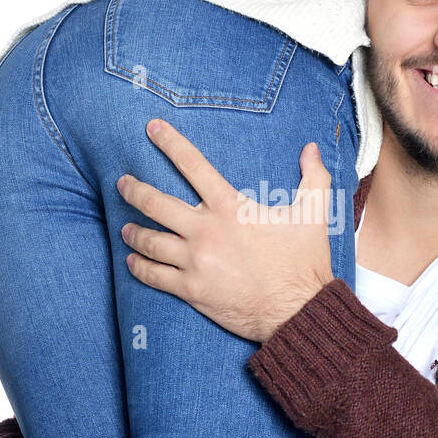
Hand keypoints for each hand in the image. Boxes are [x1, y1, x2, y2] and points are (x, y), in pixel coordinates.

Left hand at [116, 118, 334, 342]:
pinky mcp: (191, 289)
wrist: (298, 310)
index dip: (170, 142)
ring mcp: (195, 261)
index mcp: (231, 206)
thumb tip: (312, 148)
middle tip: (123, 184)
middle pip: (155, 203)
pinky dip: (139, 267)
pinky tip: (132, 262)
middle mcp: (206, 230)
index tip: (152, 127)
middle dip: (133, 190)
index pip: (192, 164)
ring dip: (133, 232)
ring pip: (149, 241)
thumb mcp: (314, 214)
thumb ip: (313, 177)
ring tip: (125, 227)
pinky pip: (154, 275)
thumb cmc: (304, 262)